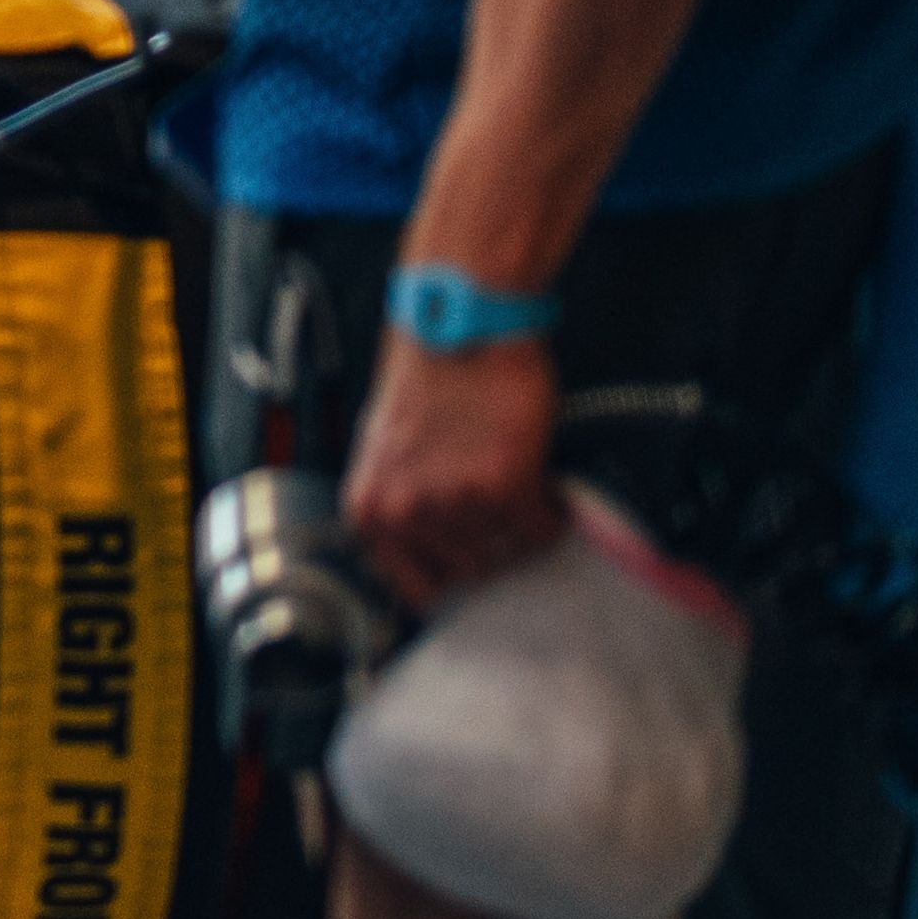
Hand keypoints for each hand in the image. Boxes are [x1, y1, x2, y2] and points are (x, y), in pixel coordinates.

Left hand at [342, 323, 565, 607]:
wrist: (459, 329)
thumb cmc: (424, 384)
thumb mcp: (385, 455)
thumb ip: (402, 509)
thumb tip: (434, 560)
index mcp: (368, 511)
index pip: (418, 590)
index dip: (454, 577)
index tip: (475, 563)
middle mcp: (404, 513)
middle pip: (472, 571)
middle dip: (493, 544)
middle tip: (502, 508)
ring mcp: (453, 501)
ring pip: (508, 550)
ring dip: (520, 525)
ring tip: (518, 486)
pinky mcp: (503, 483)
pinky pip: (540, 527)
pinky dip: (549, 512)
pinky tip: (541, 482)